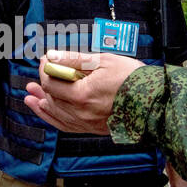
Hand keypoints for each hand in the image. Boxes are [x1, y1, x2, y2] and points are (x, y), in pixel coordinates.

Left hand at [23, 50, 144, 134]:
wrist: (155, 100)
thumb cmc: (132, 78)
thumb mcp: (103, 61)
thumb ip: (74, 60)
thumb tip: (52, 57)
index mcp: (82, 94)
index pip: (52, 83)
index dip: (45, 71)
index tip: (45, 61)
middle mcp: (82, 113)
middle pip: (52, 100)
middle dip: (40, 88)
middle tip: (31, 82)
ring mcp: (88, 123)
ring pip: (56, 116)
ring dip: (42, 106)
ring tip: (32, 99)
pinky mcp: (94, 129)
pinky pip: (67, 127)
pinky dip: (54, 119)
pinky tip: (48, 113)